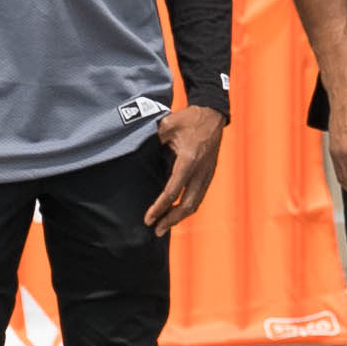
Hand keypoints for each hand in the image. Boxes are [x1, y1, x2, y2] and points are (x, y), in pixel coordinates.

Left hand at [142, 105, 226, 231]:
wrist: (213, 115)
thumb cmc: (189, 119)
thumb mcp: (168, 124)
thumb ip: (152, 138)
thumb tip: (133, 146)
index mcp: (188, 160)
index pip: (172, 191)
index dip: (159, 208)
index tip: (148, 219)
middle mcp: (200, 171)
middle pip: (187, 205)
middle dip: (171, 220)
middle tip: (156, 230)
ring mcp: (207, 174)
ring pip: (195, 203)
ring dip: (180, 217)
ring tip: (164, 226)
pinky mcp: (209, 174)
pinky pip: (199, 196)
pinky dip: (187, 207)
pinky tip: (177, 212)